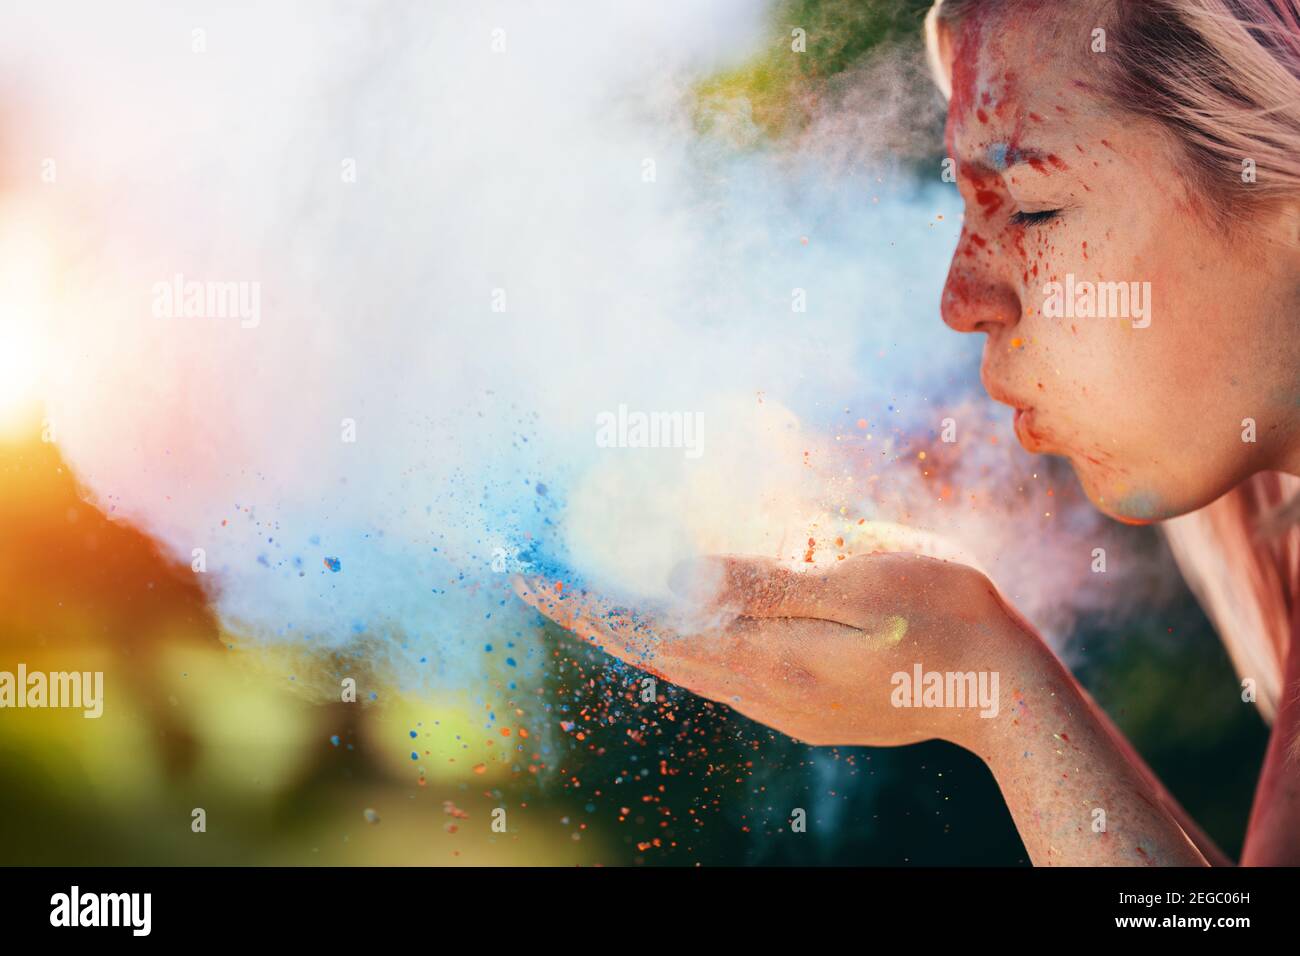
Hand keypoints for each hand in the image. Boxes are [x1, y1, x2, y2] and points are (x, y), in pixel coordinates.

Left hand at [514, 552, 1036, 748]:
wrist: (1007, 695)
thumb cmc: (949, 619)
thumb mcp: (863, 582)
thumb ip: (770, 584)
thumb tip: (685, 574)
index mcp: (770, 659)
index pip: (649, 631)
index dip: (585, 602)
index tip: (529, 573)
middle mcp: (762, 691)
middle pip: (653, 650)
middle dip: (593, 610)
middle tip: (540, 573)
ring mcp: (782, 706)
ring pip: (684, 662)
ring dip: (633, 625)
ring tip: (593, 589)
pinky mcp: (803, 707)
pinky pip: (720, 668)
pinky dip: (681, 637)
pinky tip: (681, 613)